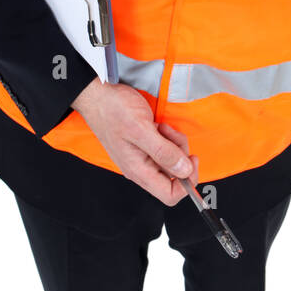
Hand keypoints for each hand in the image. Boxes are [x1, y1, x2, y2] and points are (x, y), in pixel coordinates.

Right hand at [72, 78, 198, 205]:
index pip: (170, 195)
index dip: (186, 182)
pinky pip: (166, 149)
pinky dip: (168, 137)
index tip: (191, 160)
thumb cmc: (113, 110)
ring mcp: (143, 158)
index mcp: (139, 171)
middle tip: (170, 135)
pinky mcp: (145, 147)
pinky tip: (157, 126)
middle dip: (180, 155)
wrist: (98, 96)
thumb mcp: (141, 129)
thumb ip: (164, 153)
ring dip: (174, 142)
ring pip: (172, 160)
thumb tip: (185, 171)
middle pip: (174, 176)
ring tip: (160, 128)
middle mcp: (141, 169)